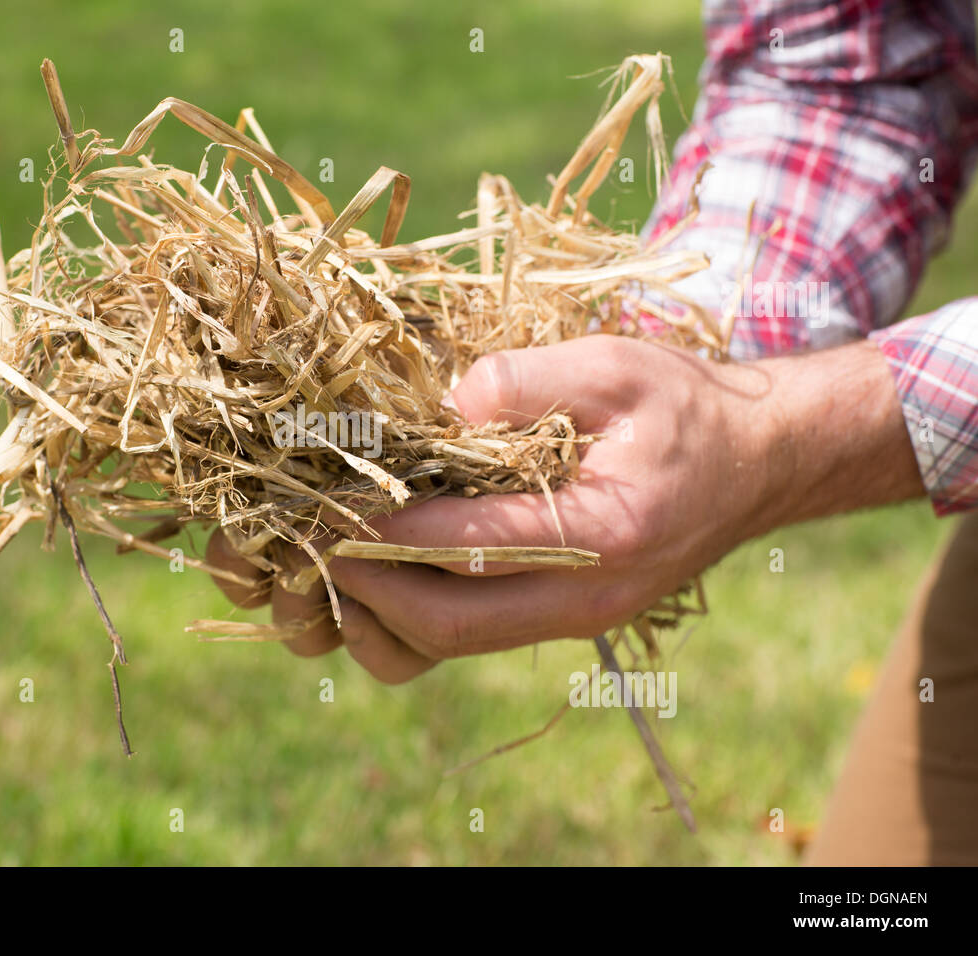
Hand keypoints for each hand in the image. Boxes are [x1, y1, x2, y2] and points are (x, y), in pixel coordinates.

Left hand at [207, 334, 922, 681]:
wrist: (757, 462)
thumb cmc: (686, 408)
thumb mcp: (620, 365)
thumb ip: (536, 377)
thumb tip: (450, 401)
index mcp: (602, 534)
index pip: (467, 549)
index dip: (382, 534)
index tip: (316, 510)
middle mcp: (583, 597)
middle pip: (447, 624)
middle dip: (363, 588)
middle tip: (302, 542)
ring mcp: (571, 617)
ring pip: (450, 646)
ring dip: (377, 617)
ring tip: (327, 561)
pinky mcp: (558, 617)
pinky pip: (467, 638)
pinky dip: (407, 618)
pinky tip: (375, 571)